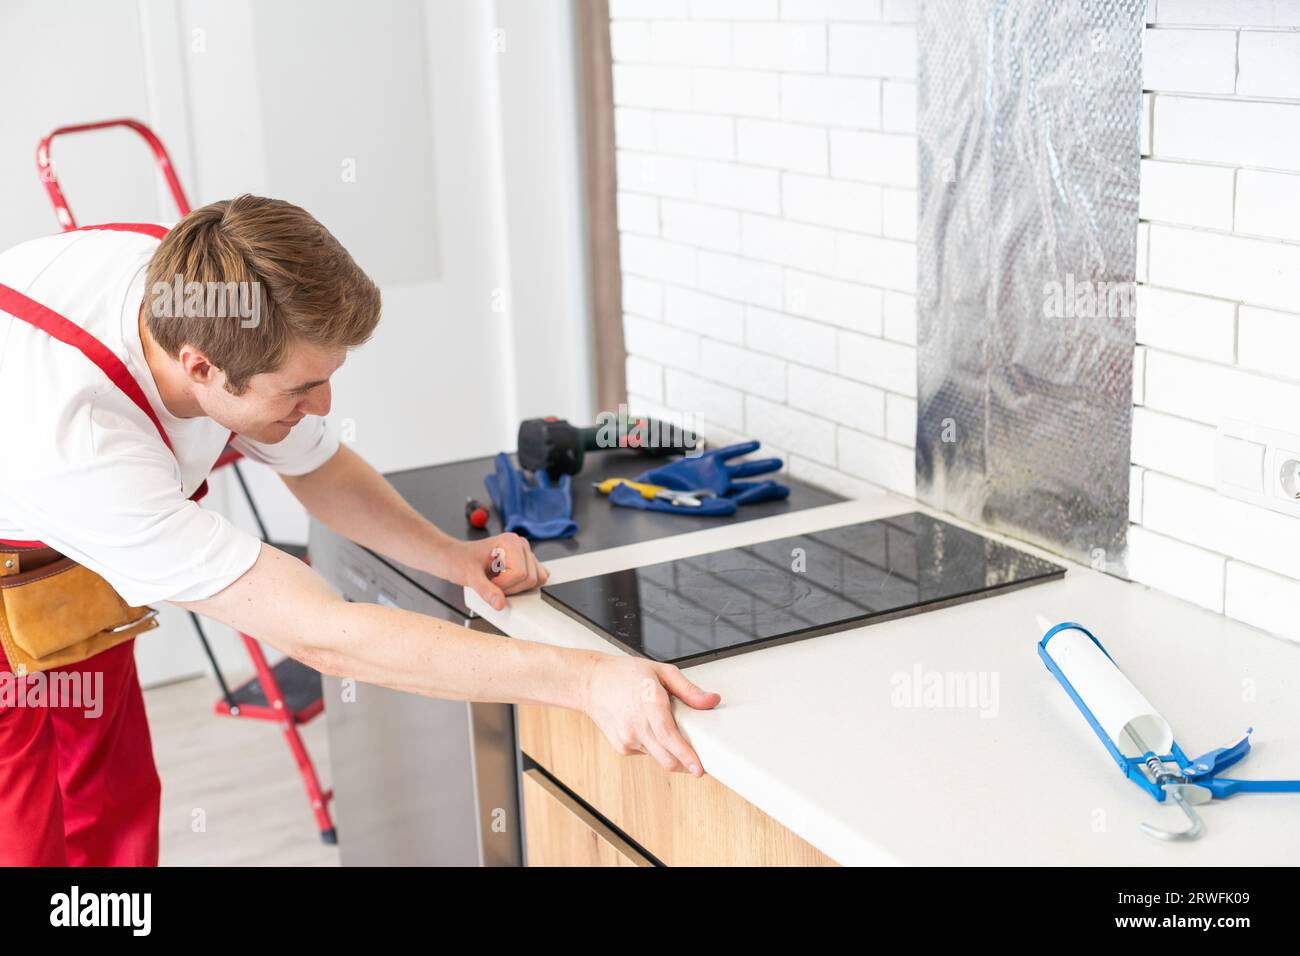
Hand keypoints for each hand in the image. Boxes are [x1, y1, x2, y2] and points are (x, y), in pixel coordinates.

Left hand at [456, 533, 548, 610]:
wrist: (452, 558)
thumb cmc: (458, 560)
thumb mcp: (469, 576)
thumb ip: (485, 590)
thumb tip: (500, 603)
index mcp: (510, 542)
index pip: (521, 573)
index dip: (504, 585)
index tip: (489, 582)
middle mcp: (521, 546)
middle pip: (531, 578)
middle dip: (510, 588)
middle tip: (492, 582)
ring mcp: (524, 555)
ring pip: (535, 580)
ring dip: (516, 588)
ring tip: (498, 582)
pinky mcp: (525, 564)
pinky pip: (535, 580)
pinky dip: (521, 587)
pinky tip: (505, 583)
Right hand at [580, 654, 721, 776]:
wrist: (592, 683)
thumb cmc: (625, 674)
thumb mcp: (661, 672)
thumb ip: (688, 689)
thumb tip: (711, 700)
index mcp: (648, 704)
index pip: (669, 737)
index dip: (686, 755)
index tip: (699, 769)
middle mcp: (636, 726)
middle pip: (666, 759)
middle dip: (685, 764)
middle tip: (697, 760)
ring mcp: (627, 739)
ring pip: (658, 757)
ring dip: (669, 751)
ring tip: (665, 728)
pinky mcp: (621, 748)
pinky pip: (646, 753)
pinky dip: (653, 746)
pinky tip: (647, 728)